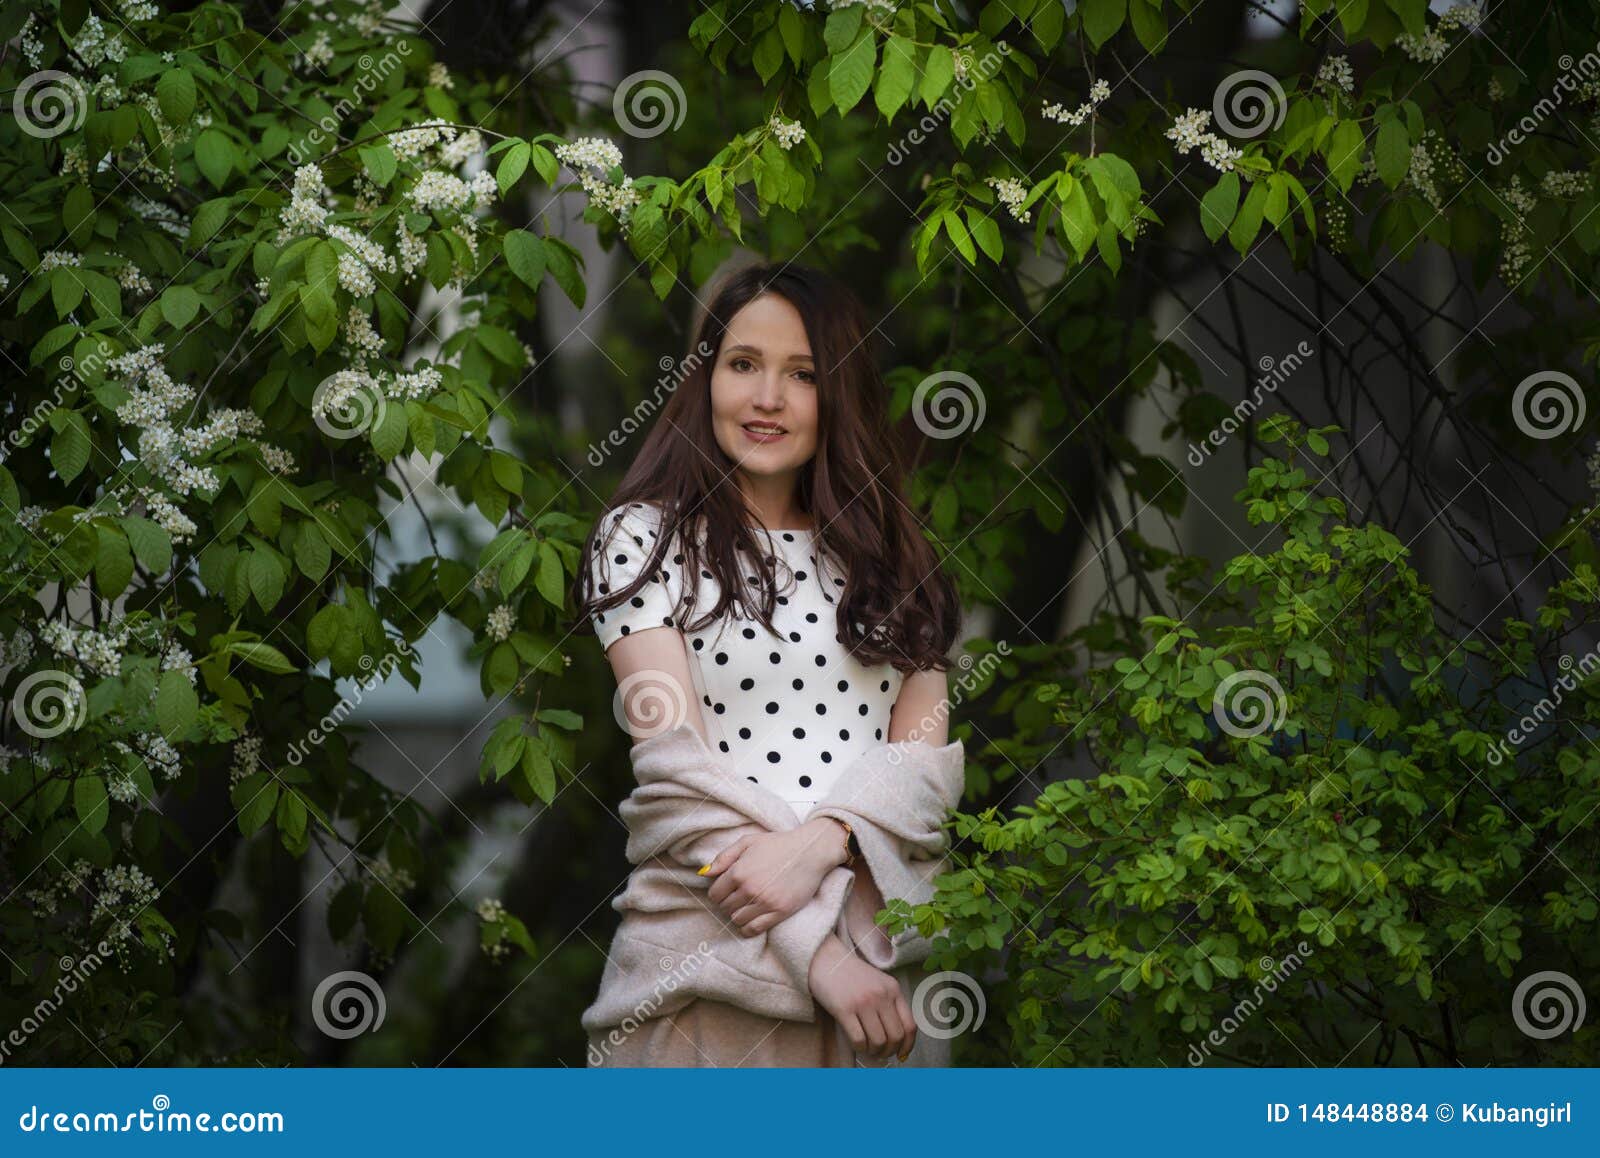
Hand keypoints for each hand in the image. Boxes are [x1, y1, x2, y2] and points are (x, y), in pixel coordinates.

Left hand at [700, 818, 849, 935]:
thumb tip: (704, 873)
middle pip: (725, 908)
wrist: (810, 851)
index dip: (718, 892)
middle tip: (737, 896)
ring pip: (737, 920)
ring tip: (746, 905)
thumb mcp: (748, 842)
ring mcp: (765, 902)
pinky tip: (751, 919)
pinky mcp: (780, 912)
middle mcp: (750, 889)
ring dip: (738, 914)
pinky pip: (754, 929)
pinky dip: (748, 928)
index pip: (715, 894)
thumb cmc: (778, 844)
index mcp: (739, 872)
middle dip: (727, 903)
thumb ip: (723, 857)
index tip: (725, 890)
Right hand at [807, 934, 916, 1061]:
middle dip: (889, 1051)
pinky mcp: (845, 1009)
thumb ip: (889, 1005)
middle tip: (881, 1054)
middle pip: (895, 1036)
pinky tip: (857, 1044)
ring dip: (874, 1052)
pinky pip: (859, 1040)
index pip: (910, 1025)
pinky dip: (860, 1049)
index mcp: (893, 989)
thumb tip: (897, 1040)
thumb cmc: (852, 976)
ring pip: (878, 1041)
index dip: (907, 1045)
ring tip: (868, 1049)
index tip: (901, 1054)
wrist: (826, 960)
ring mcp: (863, 1002)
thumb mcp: (878, 984)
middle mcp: (881, 995)